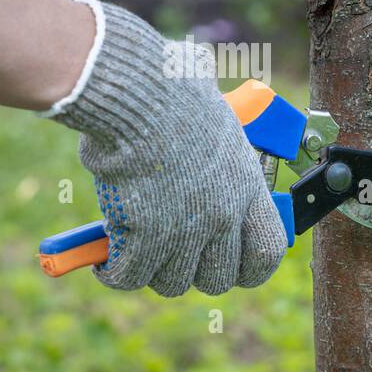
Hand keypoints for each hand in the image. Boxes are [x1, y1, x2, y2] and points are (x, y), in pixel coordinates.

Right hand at [43, 0, 286, 295]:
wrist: (139, 96)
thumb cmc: (173, 89)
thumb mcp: (216, 113)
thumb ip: (219, 138)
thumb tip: (211, 119)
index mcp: (246, 186)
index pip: (266, 253)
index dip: (248, 266)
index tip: (232, 261)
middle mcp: (222, 216)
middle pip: (217, 279)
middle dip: (193, 271)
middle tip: (173, 254)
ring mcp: (184, 231)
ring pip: (171, 283)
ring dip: (152, 270)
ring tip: (136, 251)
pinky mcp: (143, 237)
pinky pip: (129, 276)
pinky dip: (114, 271)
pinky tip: (105, 258)